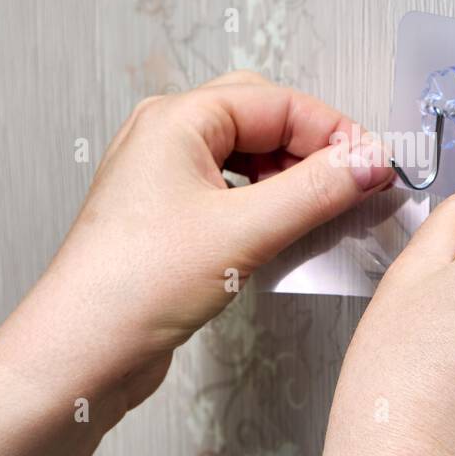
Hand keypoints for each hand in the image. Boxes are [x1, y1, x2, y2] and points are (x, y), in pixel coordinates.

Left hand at [0, 71, 392, 419]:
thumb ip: (318, 190)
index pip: (279, 102)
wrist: (80, 353)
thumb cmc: (134, 287)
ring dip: (291, 179)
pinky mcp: (168, 217)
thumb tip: (369, 161)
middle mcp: (165, 138)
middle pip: (263, 120)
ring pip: (248, 157)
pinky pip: (232, 192)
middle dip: (313, 150)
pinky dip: (267, 205)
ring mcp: (163, 178)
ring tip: (323, 211)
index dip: (335, 131)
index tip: (374, 166)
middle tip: (353, 183)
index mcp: (176, 120)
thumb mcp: (246, 231)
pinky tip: (285, 234)